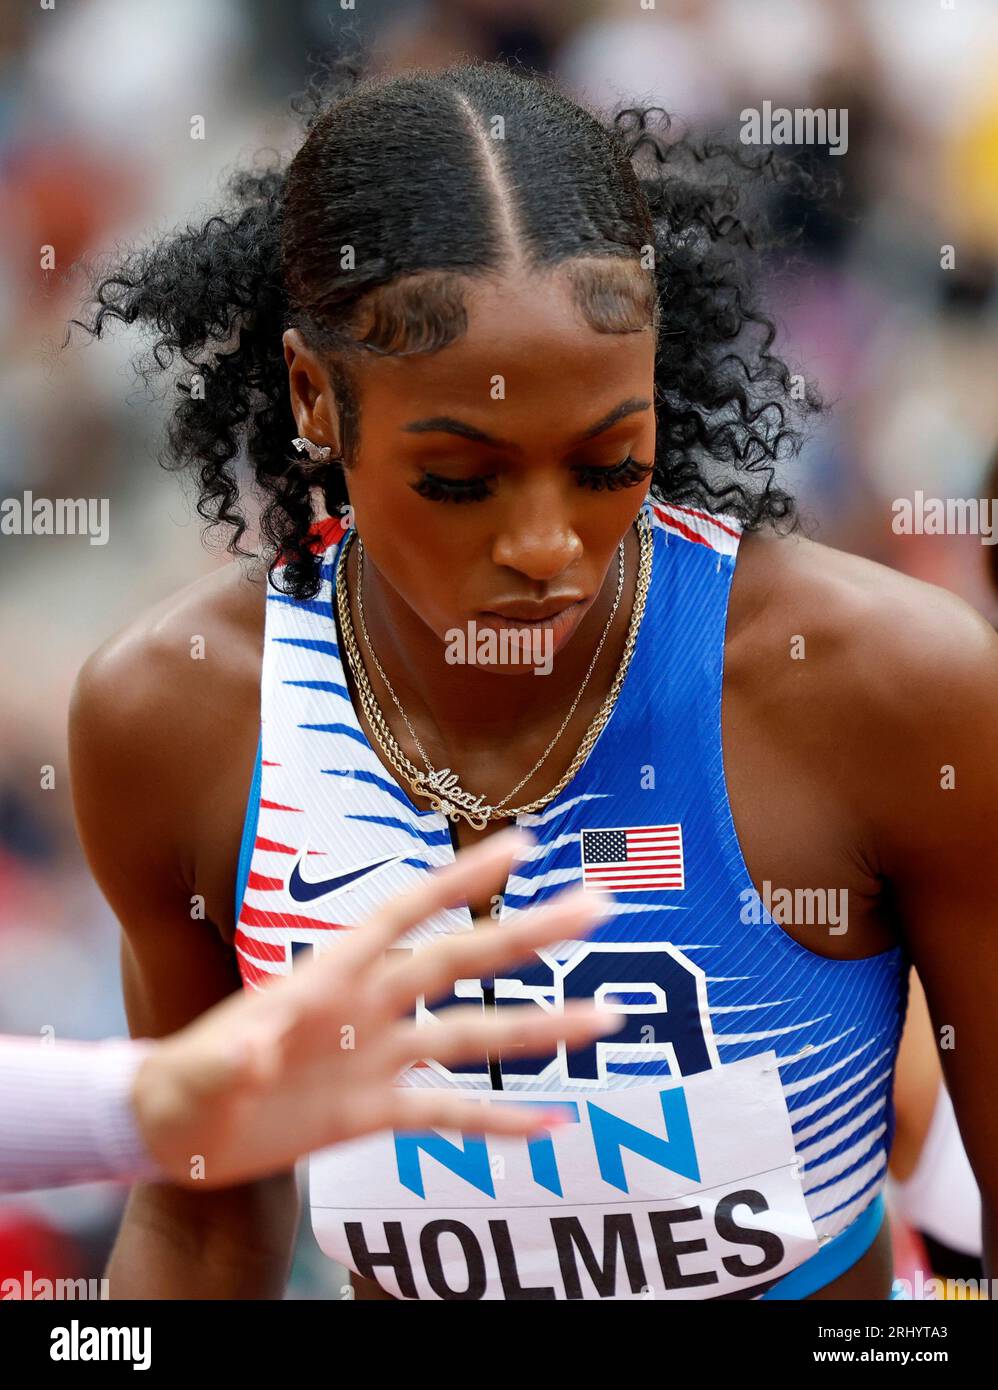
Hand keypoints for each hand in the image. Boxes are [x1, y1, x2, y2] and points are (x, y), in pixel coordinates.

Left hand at [131, 828, 617, 1187]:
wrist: (176, 1133)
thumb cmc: (181, 1087)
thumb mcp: (198, 1073)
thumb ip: (231, 1059)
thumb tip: (255, 1048)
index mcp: (330, 975)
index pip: (406, 913)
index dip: (461, 880)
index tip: (521, 845)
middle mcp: (366, 1007)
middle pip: (462, 962)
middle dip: (528, 934)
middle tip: (595, 907)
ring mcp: (376, 1057)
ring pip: (472, 1036)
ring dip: (537, 1029)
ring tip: (602, 1021)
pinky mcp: (374, 1110)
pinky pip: (447, 1114)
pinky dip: (496, 1119)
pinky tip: (549, 1123)